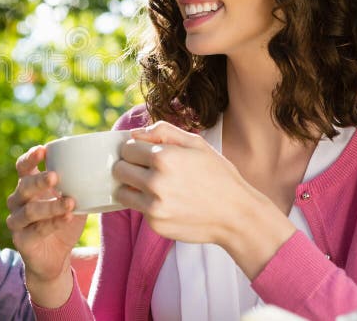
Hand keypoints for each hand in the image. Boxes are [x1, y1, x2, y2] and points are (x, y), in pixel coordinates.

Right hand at [6, 145, 86, 306]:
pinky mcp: (21, 240)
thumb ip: (79, 186)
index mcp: (28, 187)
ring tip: (70, 202)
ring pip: (30, 210)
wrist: (55, 259)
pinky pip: (37, 230)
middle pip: (24, 187)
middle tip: (56, 176)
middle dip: (40, 180)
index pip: (22, 167)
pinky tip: (67, 218)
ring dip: (50, 205)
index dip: (30, 158)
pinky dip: (54, 223)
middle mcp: (17, 202)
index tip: (43, 150)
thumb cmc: (63, 222)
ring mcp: (17, 221)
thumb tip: (103, 166)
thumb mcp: (73, 201)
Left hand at [113, 121, 295, 277]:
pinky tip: (167, 203)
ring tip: (151, 186)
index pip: (126, 148)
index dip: (135, 149)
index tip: (144, 154)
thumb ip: (163, 131)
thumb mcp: (196, 143)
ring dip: (131, 187)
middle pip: (119, 169)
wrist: (237, 216)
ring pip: (122, 191)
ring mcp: (154, 206)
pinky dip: (146, 205)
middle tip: (145, 170)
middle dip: (129, 166)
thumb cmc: (218, 175)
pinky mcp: (155, 225)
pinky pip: (138, 210)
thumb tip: (134, 134)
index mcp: (163, 157)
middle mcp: (155, 182)